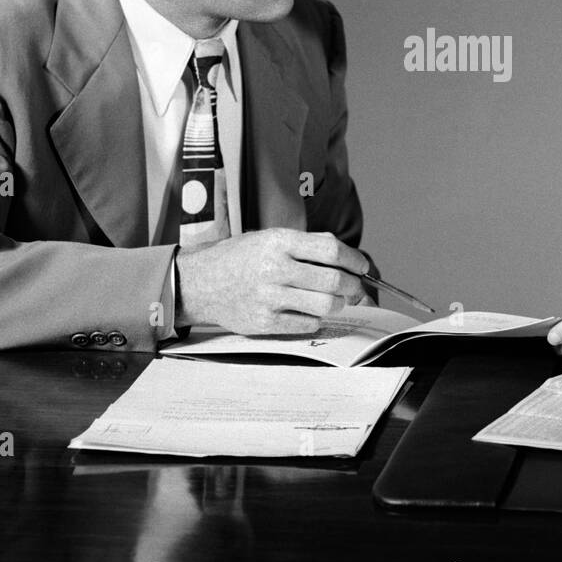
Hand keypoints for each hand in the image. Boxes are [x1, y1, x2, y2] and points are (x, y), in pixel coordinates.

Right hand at [175, 229, 368, 333]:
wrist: (199, 282)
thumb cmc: (239, 258)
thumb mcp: (270, 238)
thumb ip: (306, 246)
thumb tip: (348, 260)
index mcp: (279, 241)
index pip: (332, 250)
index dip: (355, 260)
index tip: (362, 267)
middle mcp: (275, 267)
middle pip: (334, 280)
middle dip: (353, 286)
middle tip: (355, 289)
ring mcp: (269, 297)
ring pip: (325, 304)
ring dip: (338, 304)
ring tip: (334, 301)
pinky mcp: (264, 322)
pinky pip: (307, 324)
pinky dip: (316, 319)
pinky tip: (310, 312)